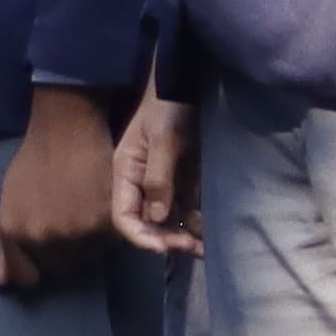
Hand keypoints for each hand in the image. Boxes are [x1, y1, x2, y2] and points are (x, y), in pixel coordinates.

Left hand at [0, 84, 123, 293]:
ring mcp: (75, 233)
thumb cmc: (34, 163)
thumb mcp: (8, 201)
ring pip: (87, 259)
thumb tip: (5, 283)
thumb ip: (4, 243)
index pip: (28, 276)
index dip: (36, 266)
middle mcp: (43, 237)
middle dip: (64, 253)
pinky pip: (108, 245)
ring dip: (88, 244)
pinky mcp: (106, 224)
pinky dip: (107, 234)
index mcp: (14, 232)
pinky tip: (98, 212)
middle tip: (68, 222)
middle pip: (60, 268)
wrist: (66, 133)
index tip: (44, 252)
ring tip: (83, 213)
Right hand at [116, 91, 207, 258]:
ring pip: (169, 220)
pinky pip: (188, 208)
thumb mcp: (164, 139)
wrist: (187, 86)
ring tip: (206, 247)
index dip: (140, 236)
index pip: (124, 216)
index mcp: (126, 173)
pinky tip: (211, 232)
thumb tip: (159, 218)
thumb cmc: (168, 108)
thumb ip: (159, 177)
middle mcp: (141, 183)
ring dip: (185, 236)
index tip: (165, 248)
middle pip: (146, 223)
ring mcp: (164, 182)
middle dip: (166, 240)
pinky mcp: (185, 180)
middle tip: (193, 248)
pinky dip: (197, 223)